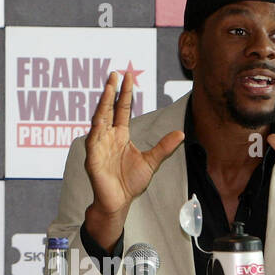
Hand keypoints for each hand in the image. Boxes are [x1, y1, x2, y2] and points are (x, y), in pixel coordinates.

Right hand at [83, 71, 183, 248]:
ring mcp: (98, 145)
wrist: (118, 202)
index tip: (127, 76)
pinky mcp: (92, 157)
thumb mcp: (151, 161)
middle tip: (115, 73)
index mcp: (120, 135)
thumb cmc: (130, 182)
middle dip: (111, 91)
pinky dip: (96, 127)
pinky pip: (94, 139)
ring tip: (108, 87)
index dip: (125, 93)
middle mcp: (107, 136)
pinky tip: (100, 116)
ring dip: (103, 103)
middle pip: (109, 108)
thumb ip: (163, 147)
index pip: (121, 109)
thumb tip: (181, 133)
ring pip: (99, 119)